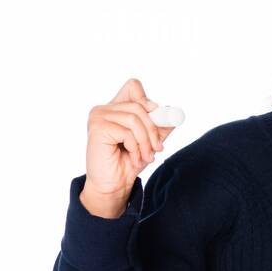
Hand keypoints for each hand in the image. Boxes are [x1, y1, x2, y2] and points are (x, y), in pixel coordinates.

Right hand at [81, 78, 177, 216]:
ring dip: (146, 142)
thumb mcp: (150, 141)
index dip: (148, 100)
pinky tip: (134, 159)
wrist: (114, 184)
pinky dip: (136, 148)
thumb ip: (160, 125)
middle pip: (139, 106)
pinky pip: (127, 132)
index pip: (133, 86)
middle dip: (153, 130)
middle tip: (158, 149)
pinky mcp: (97, 128)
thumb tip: (174, 113)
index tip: (156, 116)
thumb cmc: (128, 161)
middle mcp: (104, 108)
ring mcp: (98, 116)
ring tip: (146, 156)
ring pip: (135, 119)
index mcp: (116, 108)